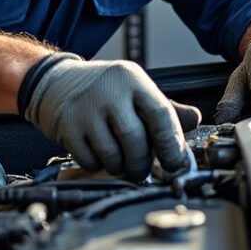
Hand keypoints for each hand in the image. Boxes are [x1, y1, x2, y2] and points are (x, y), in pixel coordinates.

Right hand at [20, 53, 200, 179]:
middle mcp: (108, 90)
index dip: (171, 144)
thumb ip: (165, 108)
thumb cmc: (103, 90)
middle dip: (142, 163)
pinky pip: (89, 160)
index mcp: (132, 79)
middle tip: (143, 170)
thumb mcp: (136, 90)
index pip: (160, 114)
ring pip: (112, 154)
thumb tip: (194, 120)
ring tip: (120, 161)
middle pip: (135, 139)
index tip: (174, 163)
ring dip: (120, 167)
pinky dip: (98, 165)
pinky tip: (99, 154)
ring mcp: (85, 108)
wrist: (56, 82)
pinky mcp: (66, 126)